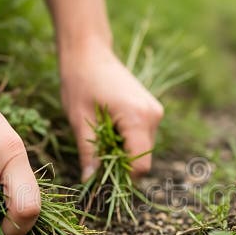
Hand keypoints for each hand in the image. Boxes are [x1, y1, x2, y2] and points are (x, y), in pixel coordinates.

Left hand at [59, 45, 163, 180]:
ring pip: (143, 149)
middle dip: (120, 164)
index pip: (140, 165)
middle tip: (95, 157)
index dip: (122, 177)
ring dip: (123, 152)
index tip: (101, 177)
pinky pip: (142, 136)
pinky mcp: (151, 110)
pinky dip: (126, 140)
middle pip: (143, 158)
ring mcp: (155, 112)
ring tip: (100, 137)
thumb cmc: (80, 81)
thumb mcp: (80, 120)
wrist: (89, 52)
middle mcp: (153, 116)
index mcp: (138, 118)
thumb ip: (89, 153)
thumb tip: (89, 182)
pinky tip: (109, 129)